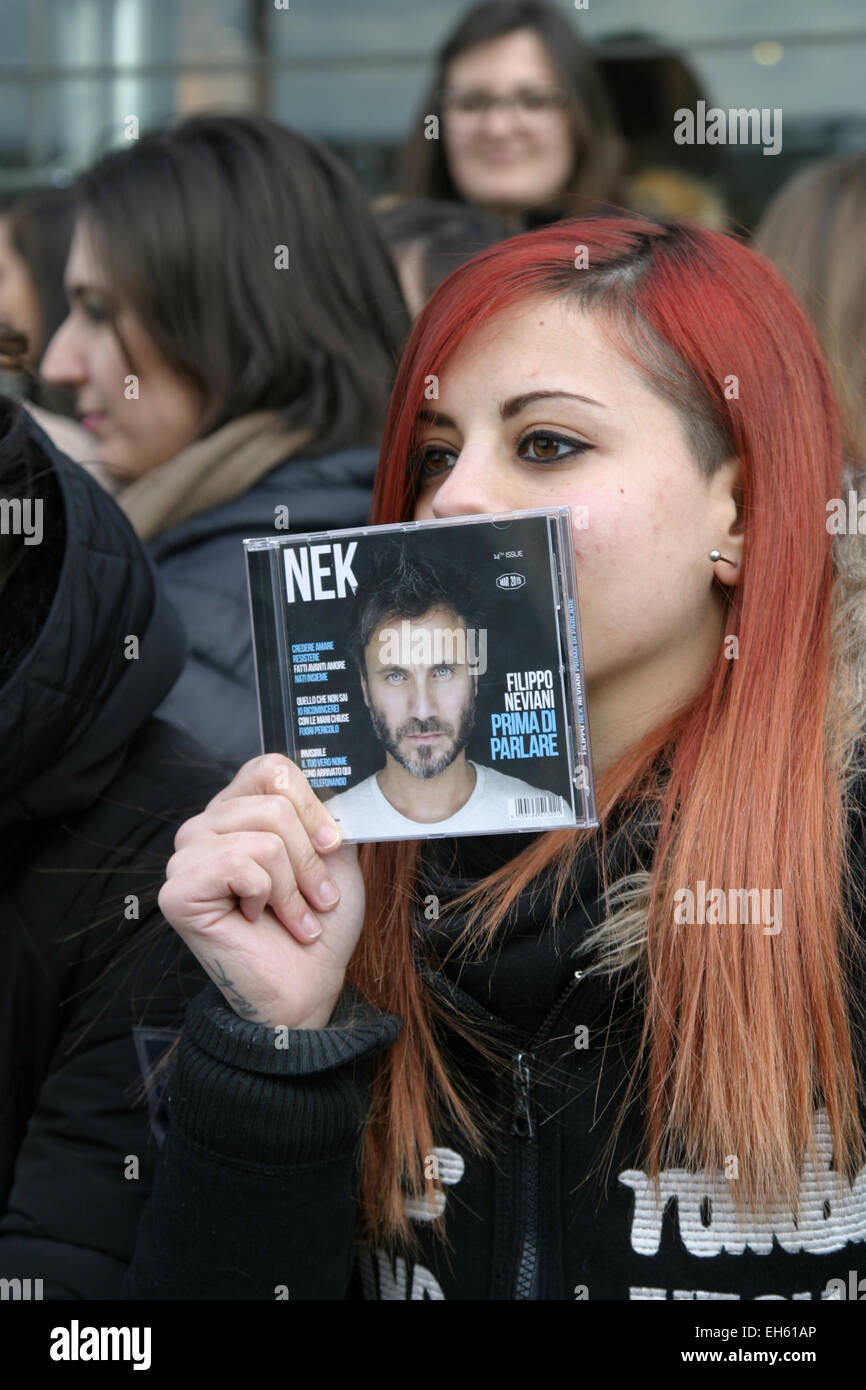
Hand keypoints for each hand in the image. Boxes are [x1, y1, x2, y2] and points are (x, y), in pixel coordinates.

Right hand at [158, 755, 364, 1028]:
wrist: (306, 988)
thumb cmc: (318, 925)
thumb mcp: (335, 859)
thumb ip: (325, 816)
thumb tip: (334, 788)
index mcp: (239, 810)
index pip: (270, 769)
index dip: (310, 804)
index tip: (332, 845)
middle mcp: (206, 826)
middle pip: (273, 805)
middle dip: (310, 859)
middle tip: (318, 900)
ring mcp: (185, 857)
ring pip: (264, 836)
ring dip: (293, 886)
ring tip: (295, 917)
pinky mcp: (177, 890)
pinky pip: (240, 864)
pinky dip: (267, 897)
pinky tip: (256, 920)